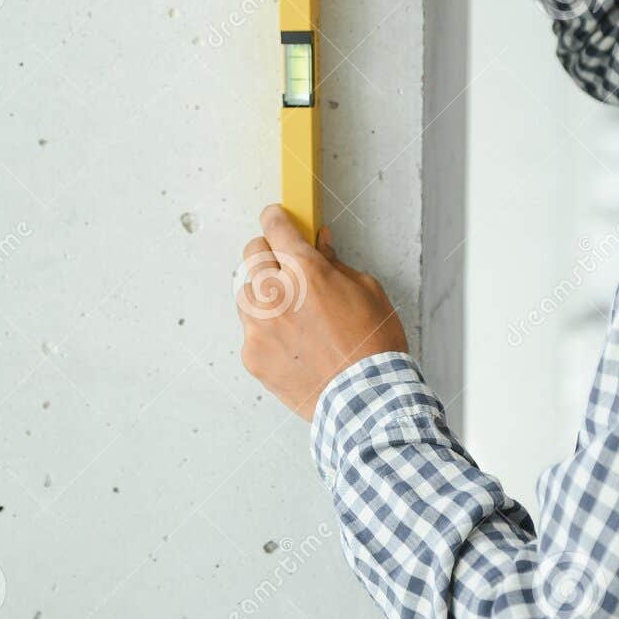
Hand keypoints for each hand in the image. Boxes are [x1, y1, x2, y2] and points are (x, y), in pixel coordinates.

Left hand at [235, 206, 408, 420]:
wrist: (366, 400)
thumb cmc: (373, 346)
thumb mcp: (367, 292)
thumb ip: (337, 263)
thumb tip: (321, 243)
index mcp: (306, 271)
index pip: (276, 228)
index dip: (275, 218)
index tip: (276, 218)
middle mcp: (276, 294)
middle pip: (252, 253)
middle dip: (268, 251)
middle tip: (284, 261)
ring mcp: (259, 327)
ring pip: (245, 291)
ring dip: (262, 291)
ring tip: (287, 307)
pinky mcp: (252, 355)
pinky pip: (249, 330)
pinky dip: (264, 329)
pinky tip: (289, 340)